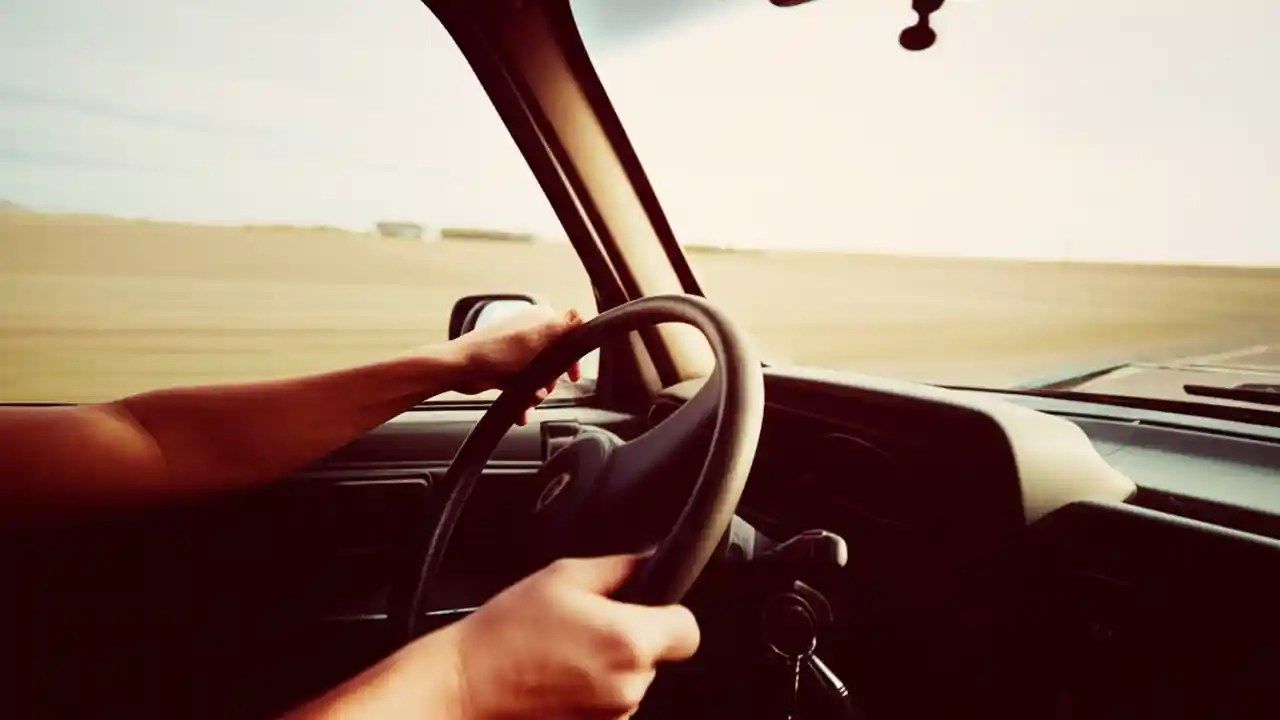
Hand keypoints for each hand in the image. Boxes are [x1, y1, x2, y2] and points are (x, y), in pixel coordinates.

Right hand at [445, 555, 699, 718]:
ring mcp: (613, 719)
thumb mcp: (565, 576)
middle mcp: (628, 686)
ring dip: (611, 669)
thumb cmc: (507, 632)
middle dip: (632, 640)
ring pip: (632, 683)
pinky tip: (558, 680)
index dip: (670, 615)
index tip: (648, 609)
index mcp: (629, 641)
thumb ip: (621, 567)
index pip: (688, 630)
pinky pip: (610, 708)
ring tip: (564, 654)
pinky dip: (592, 694)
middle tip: (586, 627)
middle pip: (658, 657)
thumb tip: (652, 562)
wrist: (464, 687)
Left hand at [446, 306, 584, 423]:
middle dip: (551, 379)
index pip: (568, 336)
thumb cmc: (495, 352)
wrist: (461, 369)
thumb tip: (581, 315)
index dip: (572, 357)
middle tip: (545, 387)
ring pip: (541, 376)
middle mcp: (530, 334)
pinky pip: (525, 385)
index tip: (572, 375)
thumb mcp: (535, 338)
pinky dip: (524, 398)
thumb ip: (561, 326)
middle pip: (555, 360)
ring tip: (529, 399)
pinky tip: (522, 411)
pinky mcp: (508, 368)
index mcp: (539, 321)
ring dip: (537, 392)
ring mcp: (519, 353)